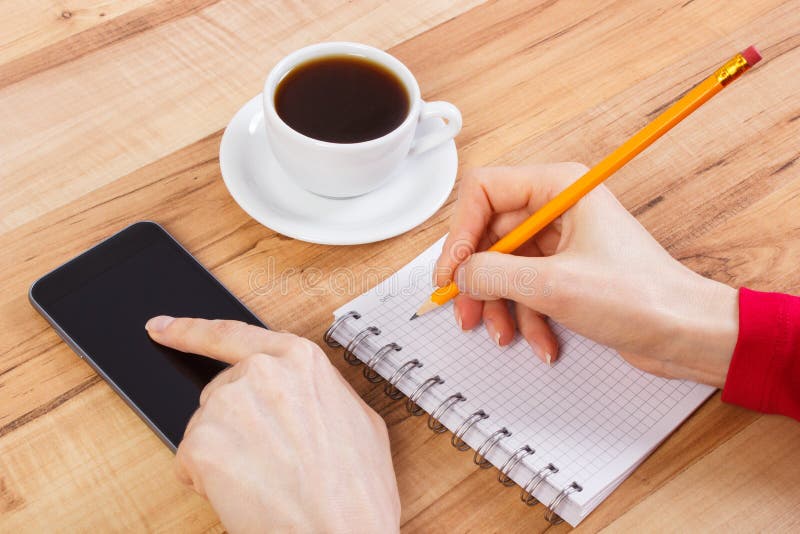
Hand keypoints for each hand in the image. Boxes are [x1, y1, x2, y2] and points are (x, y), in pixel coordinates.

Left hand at [145, 316, 400, 532]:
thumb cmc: (357, 489)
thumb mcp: (360, 419)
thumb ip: (320, 392)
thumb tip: (301, 394)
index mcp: (300, 360)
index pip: (231, 335)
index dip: (190, 331)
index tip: (162, 328)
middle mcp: (260, 372)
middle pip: (222, 392)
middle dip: (235, 424)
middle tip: (269, 461)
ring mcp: (228, 406)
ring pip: (207, 428)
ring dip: (226, 454)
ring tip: (267, 481)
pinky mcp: (202, 444)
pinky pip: (191, 461)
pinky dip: (209, 482)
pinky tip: (245, 494)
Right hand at [434, 164, 738, 386]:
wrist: (688, 333)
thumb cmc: (641, 297)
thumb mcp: (554, 286)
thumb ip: (494, 274)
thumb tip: (460, 273)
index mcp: (558, 187)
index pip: (484, 191)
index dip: (460, 233)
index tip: (452, 273)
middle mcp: (557, 207)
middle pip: (489, 235)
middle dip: (478, 280)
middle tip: (464, 313)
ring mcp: (562, 241)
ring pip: (504, 266)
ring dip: (499, 306)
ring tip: (503, 336)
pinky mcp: (566, 271)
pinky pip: (526, 288)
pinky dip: (527, 318)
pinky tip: (541, 343)